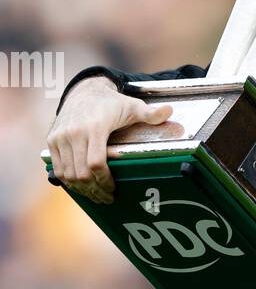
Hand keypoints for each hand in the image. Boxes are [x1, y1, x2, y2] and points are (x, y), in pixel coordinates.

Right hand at [46, 76, 172, 204]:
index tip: (113, 188)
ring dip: (81, 189)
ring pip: (68, 174)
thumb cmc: (112, 103)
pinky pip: (57, 168)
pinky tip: (81, 186)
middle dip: (95, 190)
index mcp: (95, 127)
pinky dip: (68, 181)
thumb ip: (150, 113)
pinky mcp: (52, 140)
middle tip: (107, 198)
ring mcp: (60, 137)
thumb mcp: (133, 106)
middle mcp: (74, 133)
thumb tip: (170, 112)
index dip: (104, 181)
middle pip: (81, 173)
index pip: (96, 163)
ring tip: (95, 195)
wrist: (84, 91)